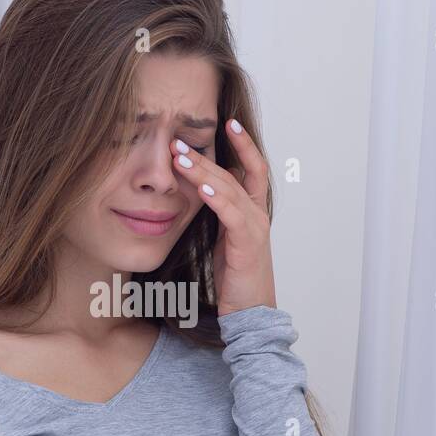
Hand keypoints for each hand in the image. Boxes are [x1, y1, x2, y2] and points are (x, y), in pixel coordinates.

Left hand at [171, 119, 275, 315]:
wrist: (250, 313)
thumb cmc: (235, 279)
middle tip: (177, 139)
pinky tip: (201, 188)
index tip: (227, 122)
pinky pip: (232, 214)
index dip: (242, 144)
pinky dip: (217, 199)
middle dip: (205, 155)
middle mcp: (257, 214)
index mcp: (252, 211)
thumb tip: (194, 193)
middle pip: (233, 173)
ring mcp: (255, 228)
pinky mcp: (248, 244)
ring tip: (180, 157)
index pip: (250, 168)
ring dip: (203, 171)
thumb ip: (215, 216)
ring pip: (229, 189)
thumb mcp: (223, 240)